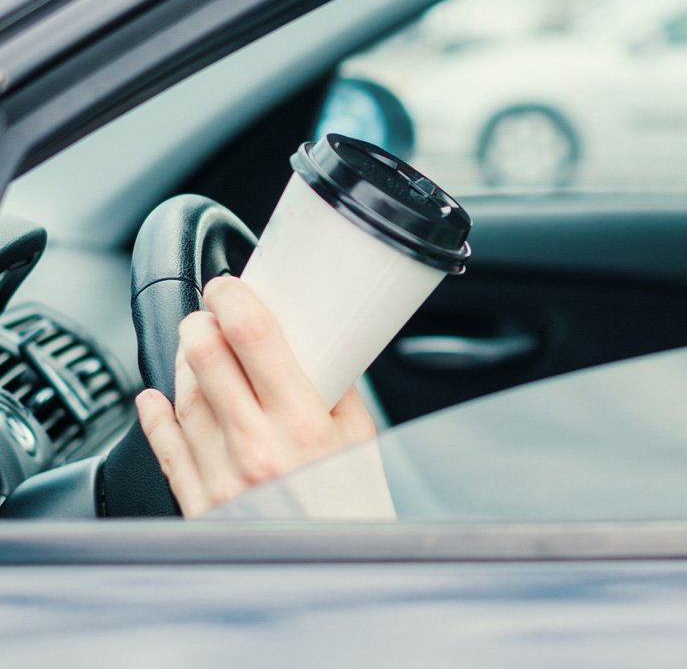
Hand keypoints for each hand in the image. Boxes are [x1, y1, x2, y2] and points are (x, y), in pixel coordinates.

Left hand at [135, 276, 377, 517]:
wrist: (331, 571)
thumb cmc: (351, 508)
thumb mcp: (360, 439)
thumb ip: (335, 391)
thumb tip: (317, 348)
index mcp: (302, 424)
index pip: (254, 338)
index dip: (234, 299)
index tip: (229, 286)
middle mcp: (255, 446)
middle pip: (206, 358)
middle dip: (201, 323)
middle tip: (207, 313)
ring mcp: (219, 474)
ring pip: (182, 395)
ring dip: (184, 362)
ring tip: (196, 350)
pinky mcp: (197, 500)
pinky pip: (164, 446)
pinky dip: (156, 414)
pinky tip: (156, 398)